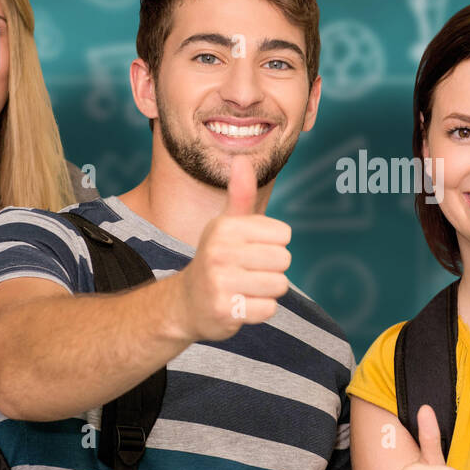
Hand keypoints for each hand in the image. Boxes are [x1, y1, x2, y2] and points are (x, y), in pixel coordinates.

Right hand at [170, 153, 291, 341]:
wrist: (186, 303)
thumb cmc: (216, 258)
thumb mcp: (226, 225)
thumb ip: (240, 194)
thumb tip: (242, 159)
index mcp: (224, 227)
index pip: (283, 234)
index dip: (273, 244)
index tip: (250, 250)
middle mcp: (219, 252)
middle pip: (284, 260)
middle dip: (272, 269)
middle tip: (247, 272)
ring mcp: (220, 283)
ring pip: (279, 285)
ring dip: (267, 291)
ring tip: (244, 288)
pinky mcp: (224, 311)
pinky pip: (269, 309)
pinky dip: (260, 310)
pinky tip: (240, 305)